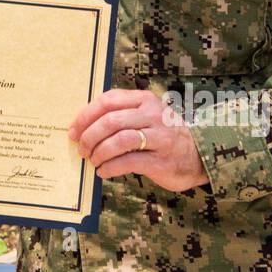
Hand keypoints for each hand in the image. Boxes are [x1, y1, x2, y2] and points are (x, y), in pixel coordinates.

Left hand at [69, 88, 209, 191]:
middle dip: (89, 136)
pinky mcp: (161, 160)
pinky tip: (104, 171)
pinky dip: (110, 167)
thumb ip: (121, 115)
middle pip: (110, 121)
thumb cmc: (163, 135)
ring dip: (99, 152)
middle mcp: (152, 115)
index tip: (73, 130)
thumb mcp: (146, 116)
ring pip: (119, 140)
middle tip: (81, 149)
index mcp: (144, 100)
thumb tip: (83, 127)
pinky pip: (128, 162)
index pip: (108, 101)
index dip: (85, 116)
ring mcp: (159, 137)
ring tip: (93, 160)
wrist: (199, 156)